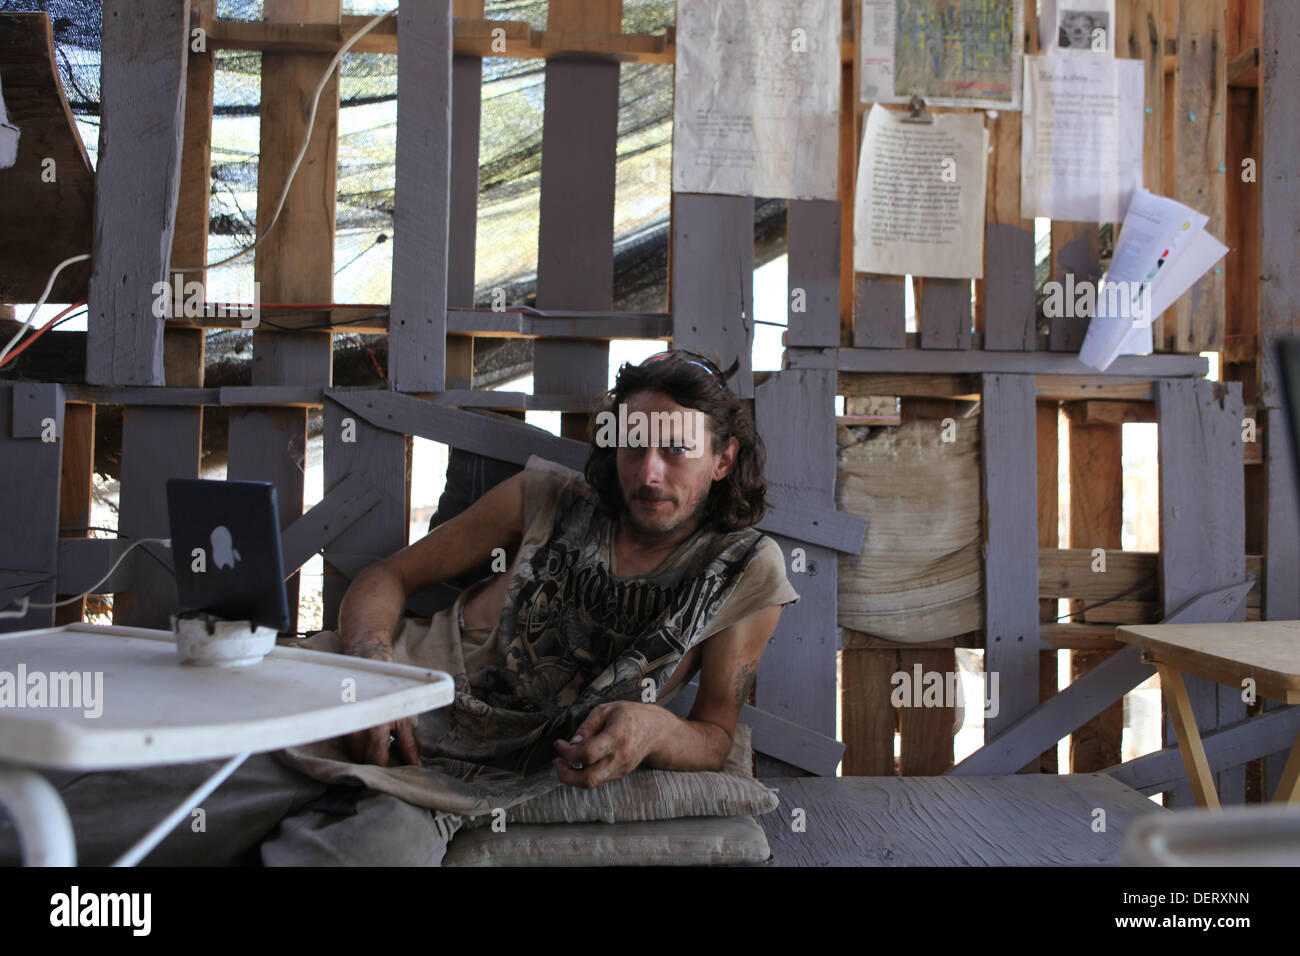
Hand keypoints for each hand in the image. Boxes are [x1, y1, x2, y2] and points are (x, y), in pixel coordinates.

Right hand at [338, 633, 418, 766]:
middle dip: (375, 762)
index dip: (386, 769)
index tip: (394, 771)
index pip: (377, 762)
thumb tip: (415, 766)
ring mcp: (345, 728)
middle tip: (387, 756)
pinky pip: (348, 744)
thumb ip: (407, 746)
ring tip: (377, 743)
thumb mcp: (403, 719)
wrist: (368, 667)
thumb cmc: (390, 693)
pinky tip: (366, 736)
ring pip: (354, 754)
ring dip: (366, 754)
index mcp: (375, 730)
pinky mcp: (340, 724)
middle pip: (364, 760)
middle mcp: (357, 731)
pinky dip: (357, 745)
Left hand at [552, 702, 665, 788]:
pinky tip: (579, 762)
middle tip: (557, 762)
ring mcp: (621, 769)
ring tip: (564, 762)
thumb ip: (587, 726)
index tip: (559, 744)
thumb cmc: (630, 716)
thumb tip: (572, 742)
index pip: (587, 754)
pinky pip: (598, 780)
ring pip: (592, 784)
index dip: (567, 752)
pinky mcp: (620, 774)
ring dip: (573, 777)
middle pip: (588, 779)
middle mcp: (620, 757)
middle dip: (566, 775)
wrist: (656, 730)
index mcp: (616, 737)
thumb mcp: (607, 710)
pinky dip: (584, 774)